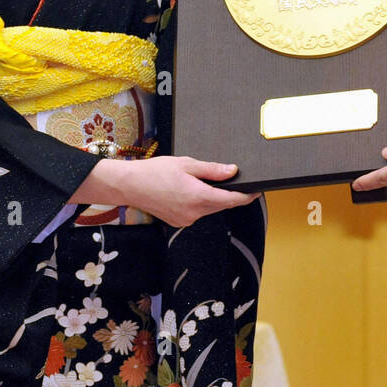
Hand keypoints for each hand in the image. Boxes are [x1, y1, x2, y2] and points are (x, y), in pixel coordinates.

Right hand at [71, 155, 258, 227]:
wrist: (129, 185)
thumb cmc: (155, 171)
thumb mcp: (187, 164)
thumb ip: (212, 170)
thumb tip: (233, 171)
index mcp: (198, 197)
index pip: (231, 200)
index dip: (247, 196)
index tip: (257, 191)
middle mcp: (194, 213)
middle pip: (221, 205)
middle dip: (230, 195)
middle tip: (234, 181)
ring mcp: (186, 220)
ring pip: (209, 209)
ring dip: (214, 199)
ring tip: (205, 182)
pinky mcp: (178, 221)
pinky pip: (197, 213)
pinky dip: (200, 203)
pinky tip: (191, 191)